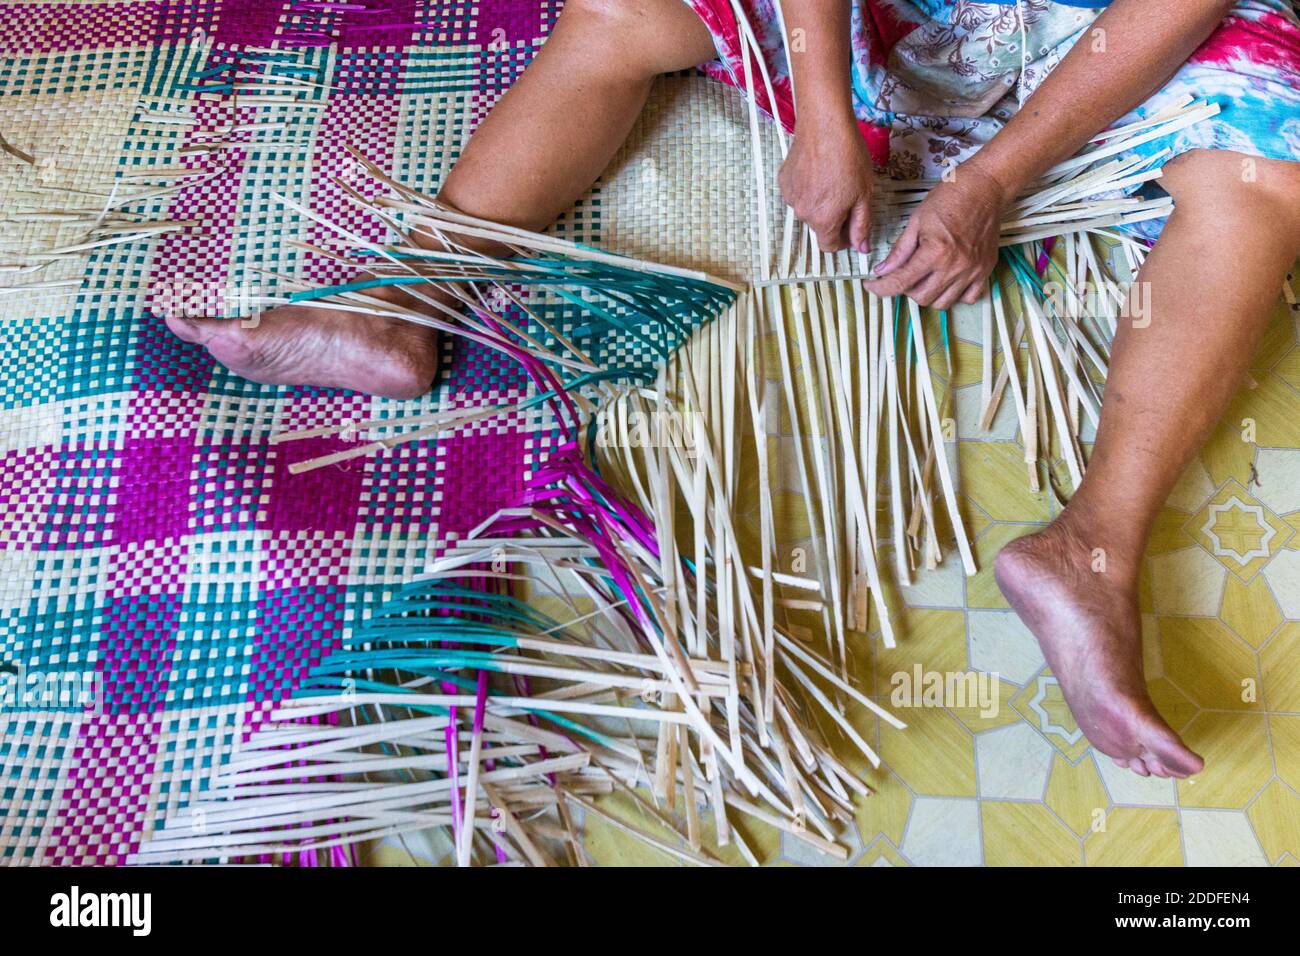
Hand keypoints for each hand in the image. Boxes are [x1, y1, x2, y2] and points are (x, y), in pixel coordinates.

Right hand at [778, 119, 873, 253]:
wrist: (824, 125)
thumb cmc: (848, 157)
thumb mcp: (865, 194)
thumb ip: (862, 225)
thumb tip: (862, 248)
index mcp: (824, 220)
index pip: (829, 246)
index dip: (843, 241)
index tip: (851, 228)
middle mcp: (802, 213)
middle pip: (818, 227)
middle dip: (832, 218)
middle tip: (847, 195)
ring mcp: (790, 197)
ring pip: (807, 209)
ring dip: (819, 202)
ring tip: (832, 179)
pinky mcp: (784, 181)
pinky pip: (797, 193)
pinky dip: (807, 188)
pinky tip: (818, 171)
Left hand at [864, 164, 1007, 308]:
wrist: (986, 188)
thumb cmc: (951, 197)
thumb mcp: (917, 220)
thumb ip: (900, 250)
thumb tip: (883, 269)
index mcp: (935, 252)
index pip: (900, 283)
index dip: (881, 288)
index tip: (872, 286)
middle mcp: (955, 267)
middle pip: (921, 298)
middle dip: (905, 289)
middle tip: (903, 273)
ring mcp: (973, 271)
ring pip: (942, 303)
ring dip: (928, 293)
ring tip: (925, 276)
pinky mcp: (985, 271)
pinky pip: (968, 298)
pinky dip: (954, 295)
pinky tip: (947, 280)